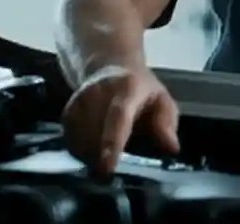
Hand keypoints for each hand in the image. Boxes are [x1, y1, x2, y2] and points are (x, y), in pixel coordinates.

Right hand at [61, 63, 180, 174]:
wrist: (110, 68)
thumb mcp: (162, 101)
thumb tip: (171, 148)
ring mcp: (79, 101)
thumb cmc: (142, 92)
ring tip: (107, 158)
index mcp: (127, 89)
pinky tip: (95, 151)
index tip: (108, 168)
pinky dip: (82, 153)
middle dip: (103, 157)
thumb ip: (166, 123)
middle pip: (95, 135)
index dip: (111, 143)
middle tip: (113, 171)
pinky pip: (71, 141)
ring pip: (80, 141)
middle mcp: (98, 92)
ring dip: (93, 157)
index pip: (117, 117)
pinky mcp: (68, 111)